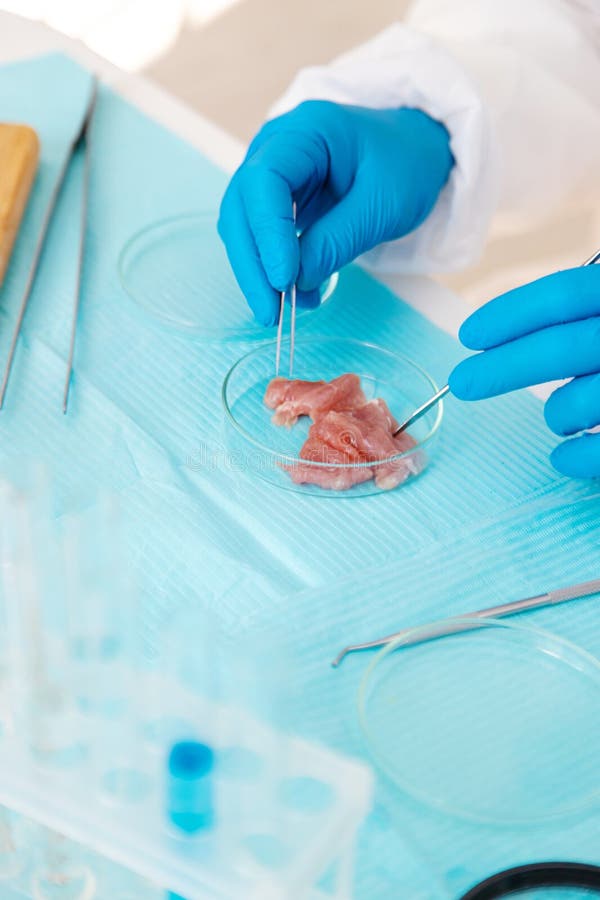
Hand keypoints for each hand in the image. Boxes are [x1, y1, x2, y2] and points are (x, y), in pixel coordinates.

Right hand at [218, 101, 452, 324]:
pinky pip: (260, 238)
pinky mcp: (276, 203)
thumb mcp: (382, 204)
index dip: (269, 233)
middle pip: (242, 208)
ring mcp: (271, 176)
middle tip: (270, 312)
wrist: (414, 150)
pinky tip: (295, 296)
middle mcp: (275, 148)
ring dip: (257, 273)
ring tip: (282, 312)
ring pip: (243, 228)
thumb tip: (297, 282)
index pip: (264, 181)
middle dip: (253, 264)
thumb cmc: (405, 164)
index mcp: (304, 132)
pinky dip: (271, 270)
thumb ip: (338, 240)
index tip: (284, 279)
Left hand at [449, 265, 599, 476]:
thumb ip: (588, 317)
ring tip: (559, 418)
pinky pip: (599, 452)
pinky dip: (574, 458)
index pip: (568, 294)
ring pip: (578, 403)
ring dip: (556, 414)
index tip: (470, 334)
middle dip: (503, 367)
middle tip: (464, 383)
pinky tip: (564, 456)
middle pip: (563, 346)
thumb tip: (513, 339)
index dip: (513, 313)